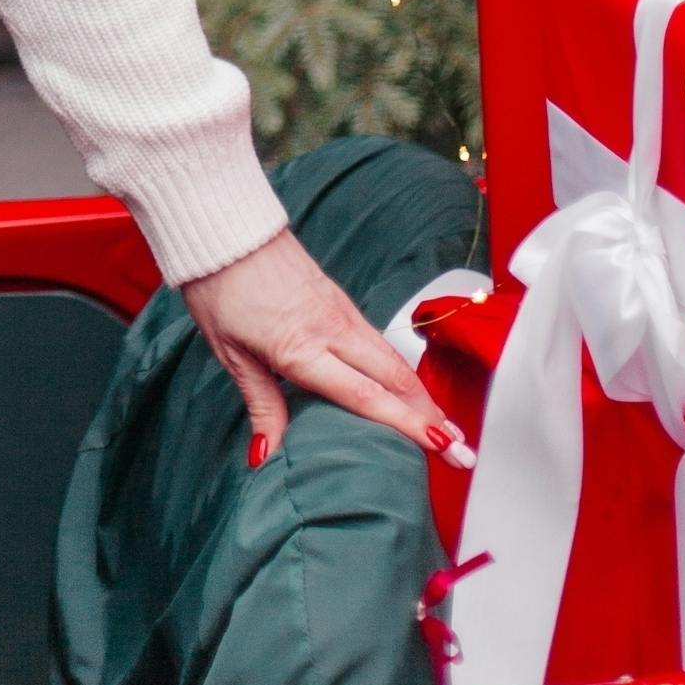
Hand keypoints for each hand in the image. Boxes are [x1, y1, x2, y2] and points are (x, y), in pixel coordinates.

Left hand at [182, 226, 476, 471]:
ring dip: (423, 395)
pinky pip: (379, 340)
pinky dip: (402, 370)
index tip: (443, 447)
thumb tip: (266, 456)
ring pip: (392, 358)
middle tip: (464, 453)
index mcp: (302, 347)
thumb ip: (261, 404)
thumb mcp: (230, 353)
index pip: (365, 395)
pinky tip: (409, 388)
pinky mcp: (339, 298)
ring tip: (449, 430)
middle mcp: (331, 328)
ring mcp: (340, 310)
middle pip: (394, 378)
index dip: (407, 424)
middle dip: (432, 417)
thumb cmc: (220, 287)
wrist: (224, 227)